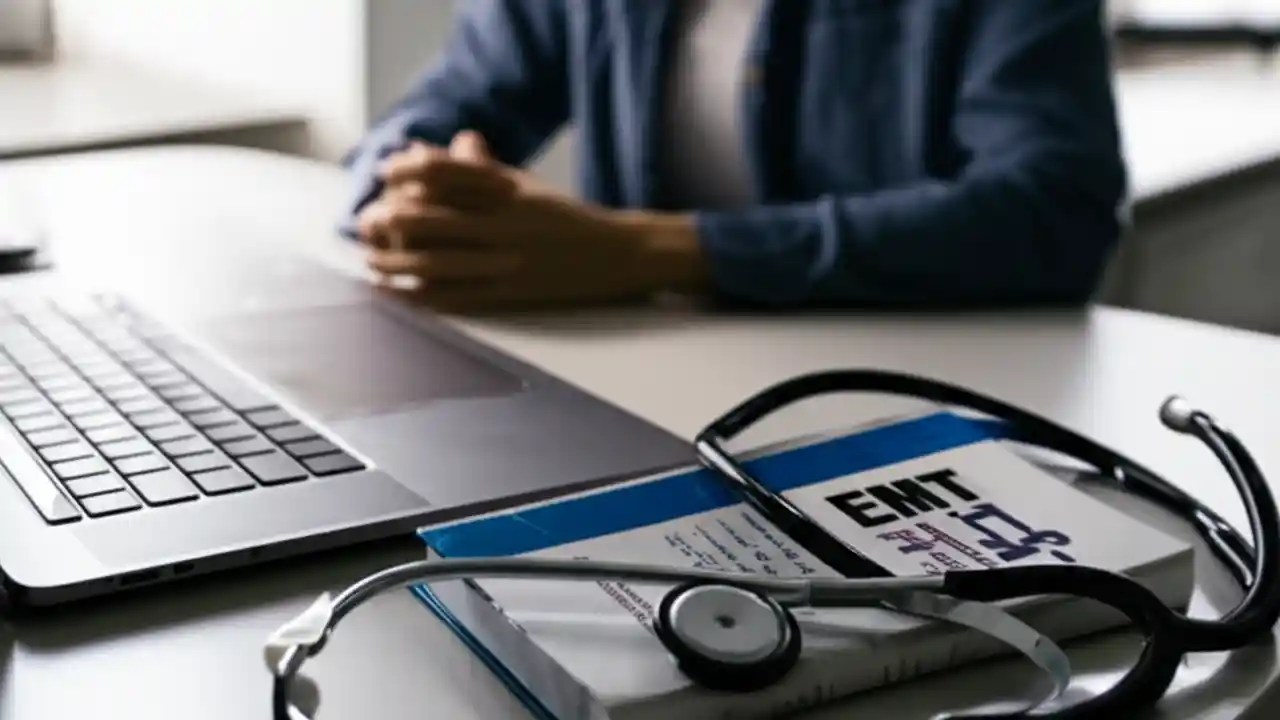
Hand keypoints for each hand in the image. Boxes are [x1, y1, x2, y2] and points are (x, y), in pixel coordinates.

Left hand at [358, 133, 705, 310]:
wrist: (618, 253)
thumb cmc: (563, 217)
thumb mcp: (525, 184)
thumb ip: (481, 167)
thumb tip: (441, 146)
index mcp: (506, 189)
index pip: (442, 172)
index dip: (404, 171)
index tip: (383, 175)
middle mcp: (503, 222)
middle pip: (429, 218)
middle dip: (388, 221)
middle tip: (366, 224)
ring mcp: (507, 261)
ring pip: (434, 261)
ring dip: (393, 263)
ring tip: (371, 261)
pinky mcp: (512, 294)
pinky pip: (456, 296)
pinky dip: (419, 296)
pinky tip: (397, 294)